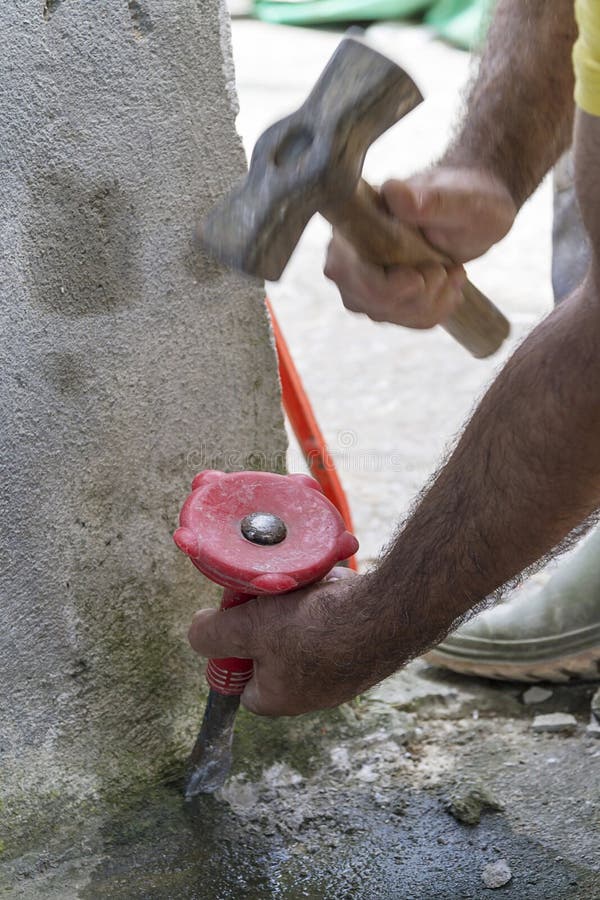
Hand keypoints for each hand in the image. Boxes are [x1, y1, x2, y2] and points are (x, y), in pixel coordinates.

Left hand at [188, 569, 390, 716]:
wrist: (389, 612)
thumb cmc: (316, 627)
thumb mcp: (248, 627)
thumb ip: (212, 635)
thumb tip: (197, 633)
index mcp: (280, 699)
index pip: (241, 685)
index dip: (232, 652)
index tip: (235, 622)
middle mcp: (313, 693)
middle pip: (271, 654)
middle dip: (267, 621)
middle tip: (267, 596)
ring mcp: (343, 672)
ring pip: (302, 634)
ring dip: (296, 607)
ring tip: (299, 587)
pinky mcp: (364, 648)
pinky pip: (333, 624)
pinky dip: (325, 603)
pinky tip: (328, 585)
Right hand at [324, 166, 516, 327]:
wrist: (473, 210)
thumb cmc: (466, 197)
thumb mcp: (458, 200)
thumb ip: (428, 199)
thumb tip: (393, 191)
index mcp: (355, 220)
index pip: (347, 270)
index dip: (385, 285)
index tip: (420, 278)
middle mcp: (348, 254)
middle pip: (369, 300)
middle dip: (416, 294)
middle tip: (446, 270)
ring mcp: (362, 280)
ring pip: (388, 313)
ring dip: (430, 301)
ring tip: (453, 273)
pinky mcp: (381, 297)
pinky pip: (405, 319)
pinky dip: (434, 310)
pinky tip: (449, 288)